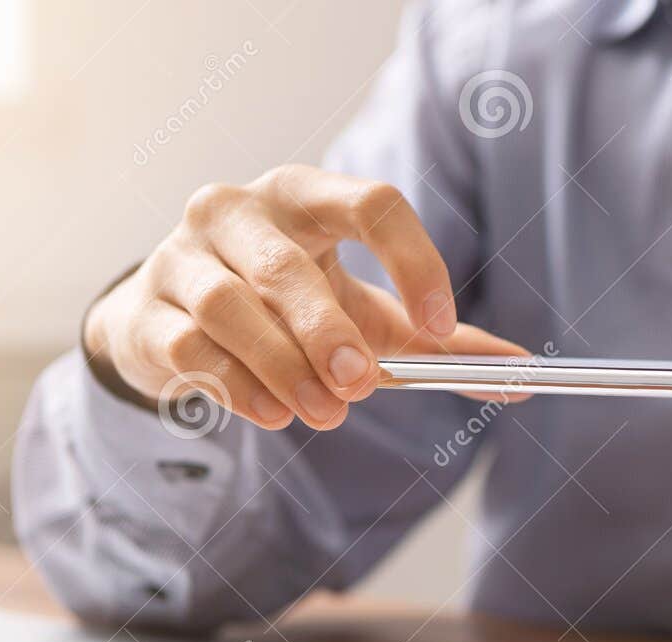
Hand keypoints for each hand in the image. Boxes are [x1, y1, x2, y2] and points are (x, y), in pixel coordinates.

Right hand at [85, 164, 525, 430]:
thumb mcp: (370, 319)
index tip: (439, 324)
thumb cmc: (291, 311)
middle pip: (288, 265)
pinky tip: (272, 413)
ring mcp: (182, 256)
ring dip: (284, 366)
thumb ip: (441, 345)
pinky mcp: (147, 311)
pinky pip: (192, 347)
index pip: (369, 201)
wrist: (176, 326)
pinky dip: (237, 386)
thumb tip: (523, 376)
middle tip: (362, 386)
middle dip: (330, 332)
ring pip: (232, 306)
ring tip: (323, 412)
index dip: (412, 260)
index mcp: (305, 197)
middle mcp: (237, 211)